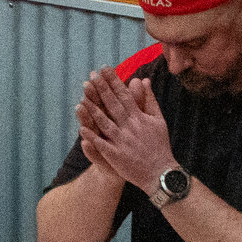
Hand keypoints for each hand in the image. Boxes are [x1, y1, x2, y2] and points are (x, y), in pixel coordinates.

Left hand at [81, 77, 177, 196]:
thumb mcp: (158, 119)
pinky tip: (82, 130)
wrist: (160, 172)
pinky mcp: (117, 156)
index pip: (124, 95)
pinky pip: (102, 145)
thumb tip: (143, 80)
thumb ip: (149, 99)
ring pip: (105, 123)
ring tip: (82, 98)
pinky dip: (92, 137)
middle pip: (113, 105)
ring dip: (93, 111)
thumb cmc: (159, 144)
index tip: (104, 69)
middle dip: (102, 90)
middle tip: (91, 76)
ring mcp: (123, 142)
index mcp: (139, 117)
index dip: (114, 81)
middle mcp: (130, 127)